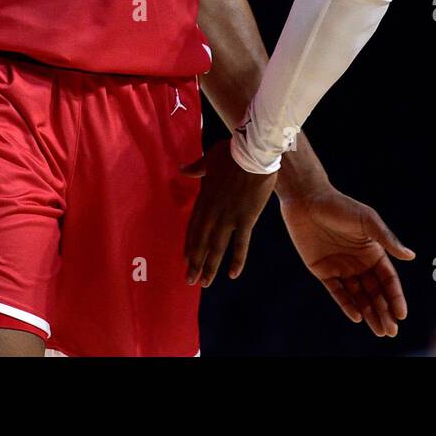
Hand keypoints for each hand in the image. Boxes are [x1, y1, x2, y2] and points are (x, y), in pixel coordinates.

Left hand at [182, 139, 277, 286]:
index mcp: (205, 197)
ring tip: (205, 283)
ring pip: (217, 246)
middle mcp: (213, 211)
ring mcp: (229, 216)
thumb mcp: (210, 159)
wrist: (253, 152)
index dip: (190, 243)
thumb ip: (196, 168)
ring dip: (210, 266)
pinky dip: (236, 259)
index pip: (194, 225)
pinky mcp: (246, 218)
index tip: (185, 259)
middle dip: (195, 262)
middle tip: (190, 280)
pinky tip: (232, 274)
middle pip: (201, 240)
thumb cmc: (232, 152)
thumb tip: (181, 168)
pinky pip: (240, 243)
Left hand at [281, 188, 414, 336]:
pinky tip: (357, 316)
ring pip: (359, 296)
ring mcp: (341, 268)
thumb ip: (387, 240)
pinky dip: (347, 304)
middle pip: (375, 292)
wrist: (307, 200)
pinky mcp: (323, 271)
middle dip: (385, 311)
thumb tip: (411, 256)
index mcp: (374, 251)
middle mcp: (359, 262)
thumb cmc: (341, 206)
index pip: (388, 279)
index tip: (402, 314)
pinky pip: (337, 292)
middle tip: (392, 331)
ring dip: (369, 313)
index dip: (395, 297)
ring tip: (379, 331)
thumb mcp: (367, 221)